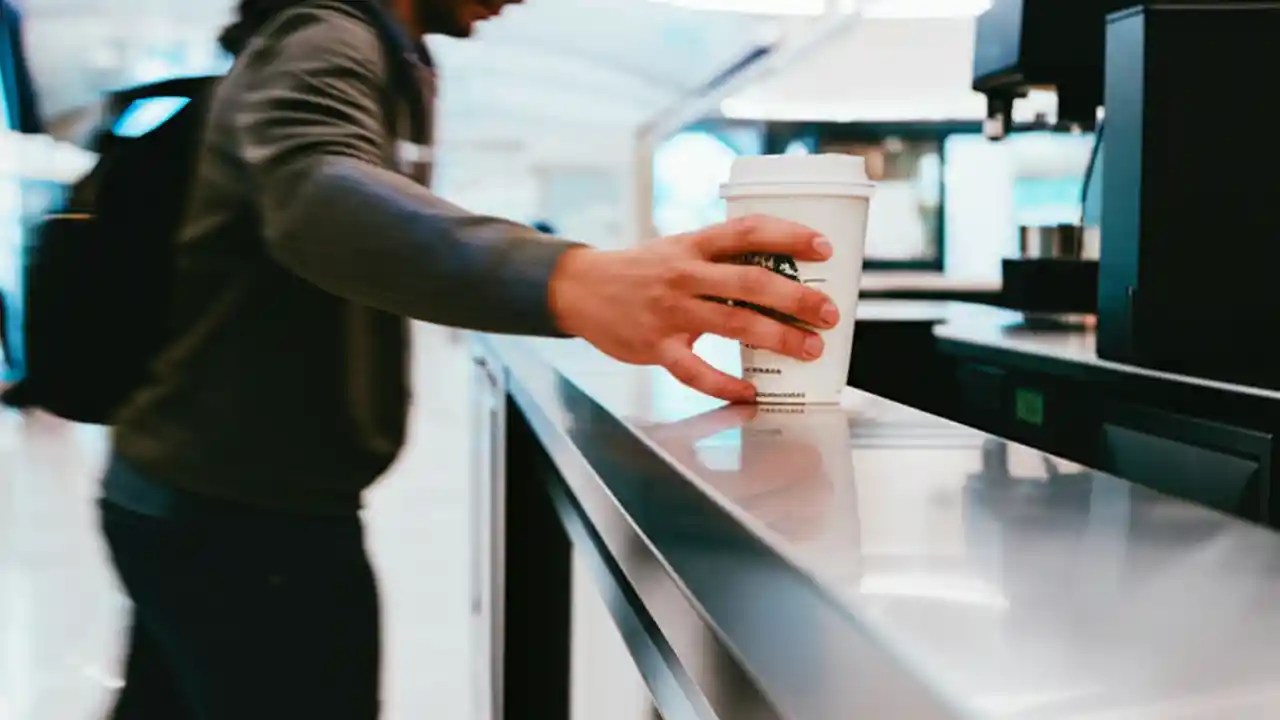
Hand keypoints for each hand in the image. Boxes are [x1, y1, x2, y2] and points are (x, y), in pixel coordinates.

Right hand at [549, 215, 838, 402]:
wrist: (582, 289)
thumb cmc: (640, 271)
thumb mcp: (677, 249)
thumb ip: (718, 259)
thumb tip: (779, 274)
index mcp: (693, 245)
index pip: (747, 231)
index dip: (789, 236)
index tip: (824, 247)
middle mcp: (684, 275)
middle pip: (750, 281)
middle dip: (797, 298)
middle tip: (829, 313)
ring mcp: (670, 312)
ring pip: (734, 323)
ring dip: (778, 337)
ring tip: (810, 348)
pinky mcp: (656, 346)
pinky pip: (696, 371)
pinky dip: (727, 384)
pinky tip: (753, 393)